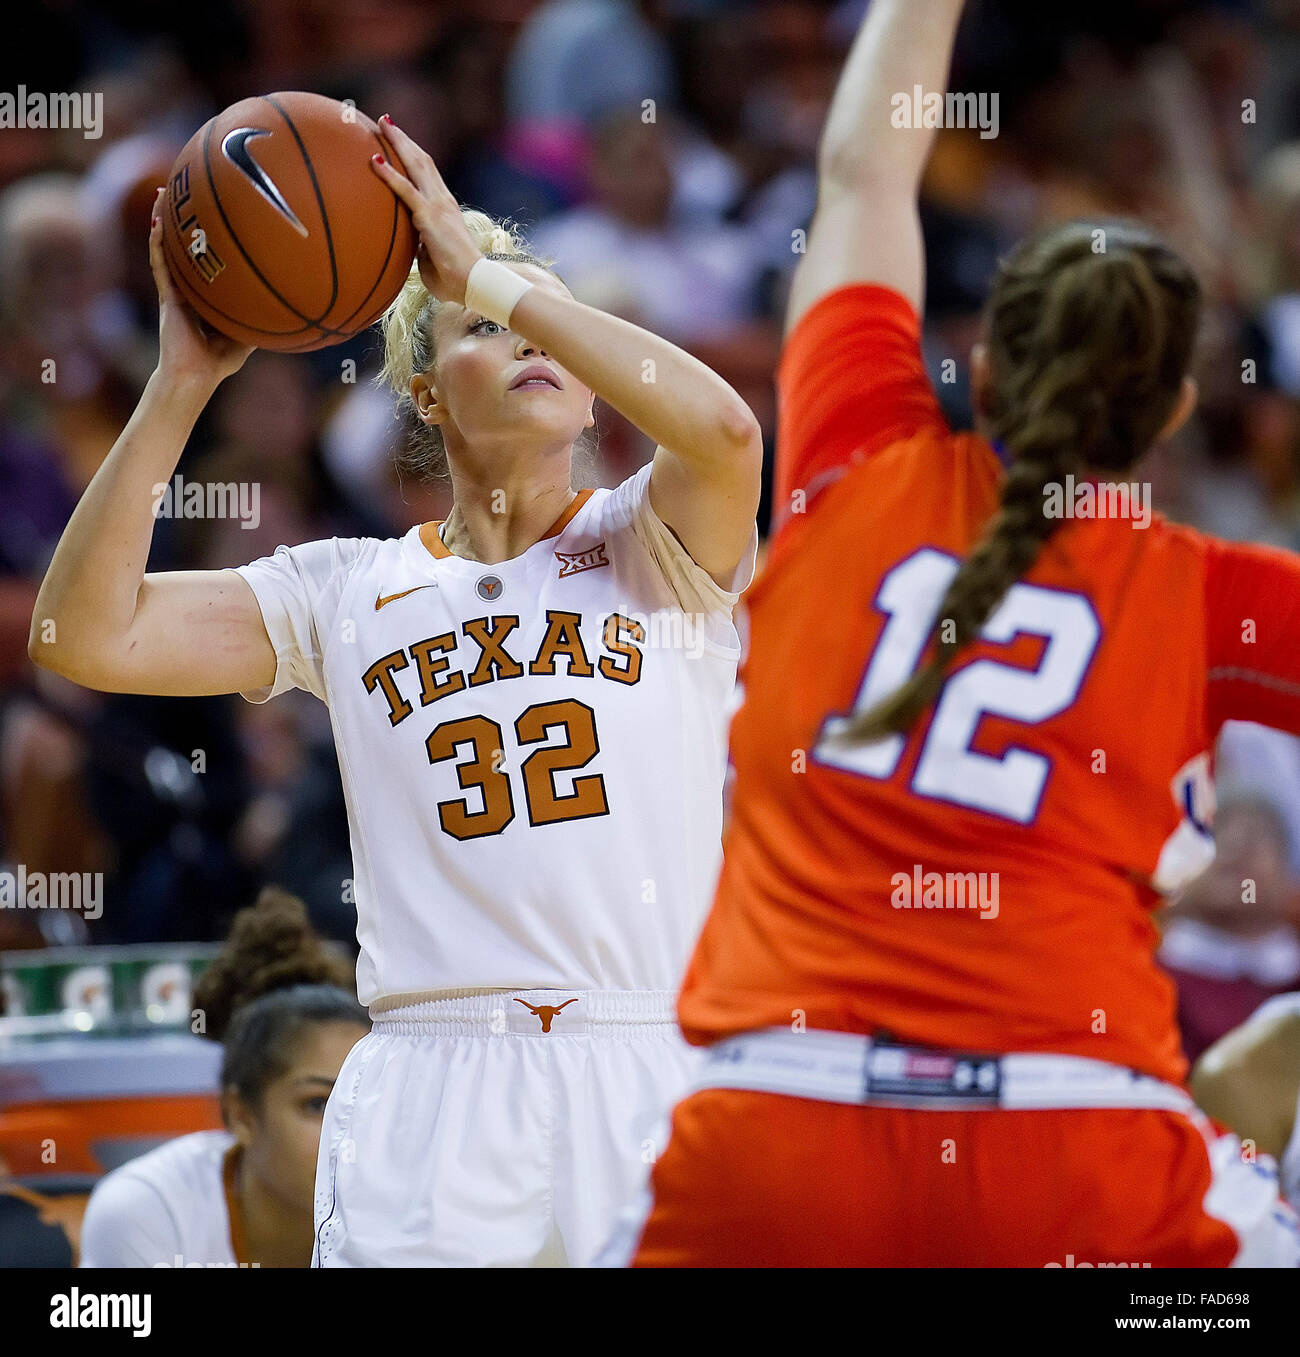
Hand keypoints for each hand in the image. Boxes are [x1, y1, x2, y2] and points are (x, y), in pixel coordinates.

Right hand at [149, 187, 252, 386]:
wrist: (195, 377)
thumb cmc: (219, 362)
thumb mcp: (247, 336)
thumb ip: (259, 320)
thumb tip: (285, 307)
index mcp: (206, 296)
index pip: (206, 260)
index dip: (208, 239)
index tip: (218, 214)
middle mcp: (189, 289)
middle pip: (185, 246)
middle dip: (184, 220)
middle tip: (187, 190)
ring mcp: (175, 291)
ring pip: (167, 249)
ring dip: (164, 222)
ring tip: (164, 195)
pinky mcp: (167, 297)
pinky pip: (161, 265)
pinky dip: (158, 244)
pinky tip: (157, 223)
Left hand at [370, 116, 482, 305]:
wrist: (473, 283)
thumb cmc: (455, 280)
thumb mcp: (433, 258)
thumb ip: (421, 247)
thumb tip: (410, 247)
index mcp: (446, 209)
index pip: (429, 176)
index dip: (414, 157)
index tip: (400, 143)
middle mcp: (443, 201)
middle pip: (422, 161)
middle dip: (404, 140)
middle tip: (386, 122)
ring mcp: (437, 206)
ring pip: (415, 165)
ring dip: (398, 143)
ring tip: (382, 125)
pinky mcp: (429, 217)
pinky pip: (405, 190)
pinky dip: (389, 174)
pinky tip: (374, 161)